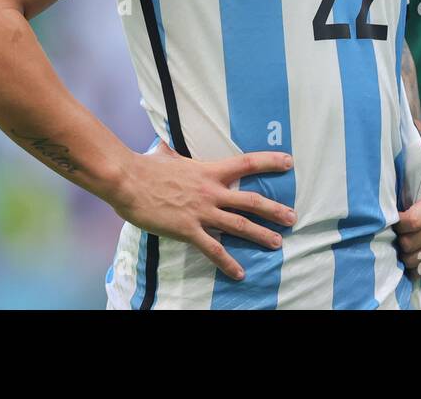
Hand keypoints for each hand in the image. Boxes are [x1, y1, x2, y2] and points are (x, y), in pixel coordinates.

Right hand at [112, 140, 296, 280]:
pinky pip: (214, 249)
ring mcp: (201, 211)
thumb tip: (165, 147)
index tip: (289, 162)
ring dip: (261, 235)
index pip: (246, 162)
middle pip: (250, 200)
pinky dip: (228, 263)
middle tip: (292, 218)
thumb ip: (172, 154)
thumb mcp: (165, 155)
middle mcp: (211, 190)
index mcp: (208, 170)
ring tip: (277, 243)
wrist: (128, 181)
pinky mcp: (189, 230)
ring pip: (239, 225)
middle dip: (274, 210)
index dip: (270, 161)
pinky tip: (239, 273)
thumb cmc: (145, 167)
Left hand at [395, 184, 420, 277]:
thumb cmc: (406, 200)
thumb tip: (384, 216)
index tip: (391, 223)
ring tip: (399, 252)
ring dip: (405, 259)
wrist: (418, 210)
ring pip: (420, 258)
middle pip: (412, 243)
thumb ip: (394, 201)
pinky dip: (417, 269)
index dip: (398, 227)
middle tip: (393, 240)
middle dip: (399, 244)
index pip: (414, 221)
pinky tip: (410, 262)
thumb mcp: (401, 194)